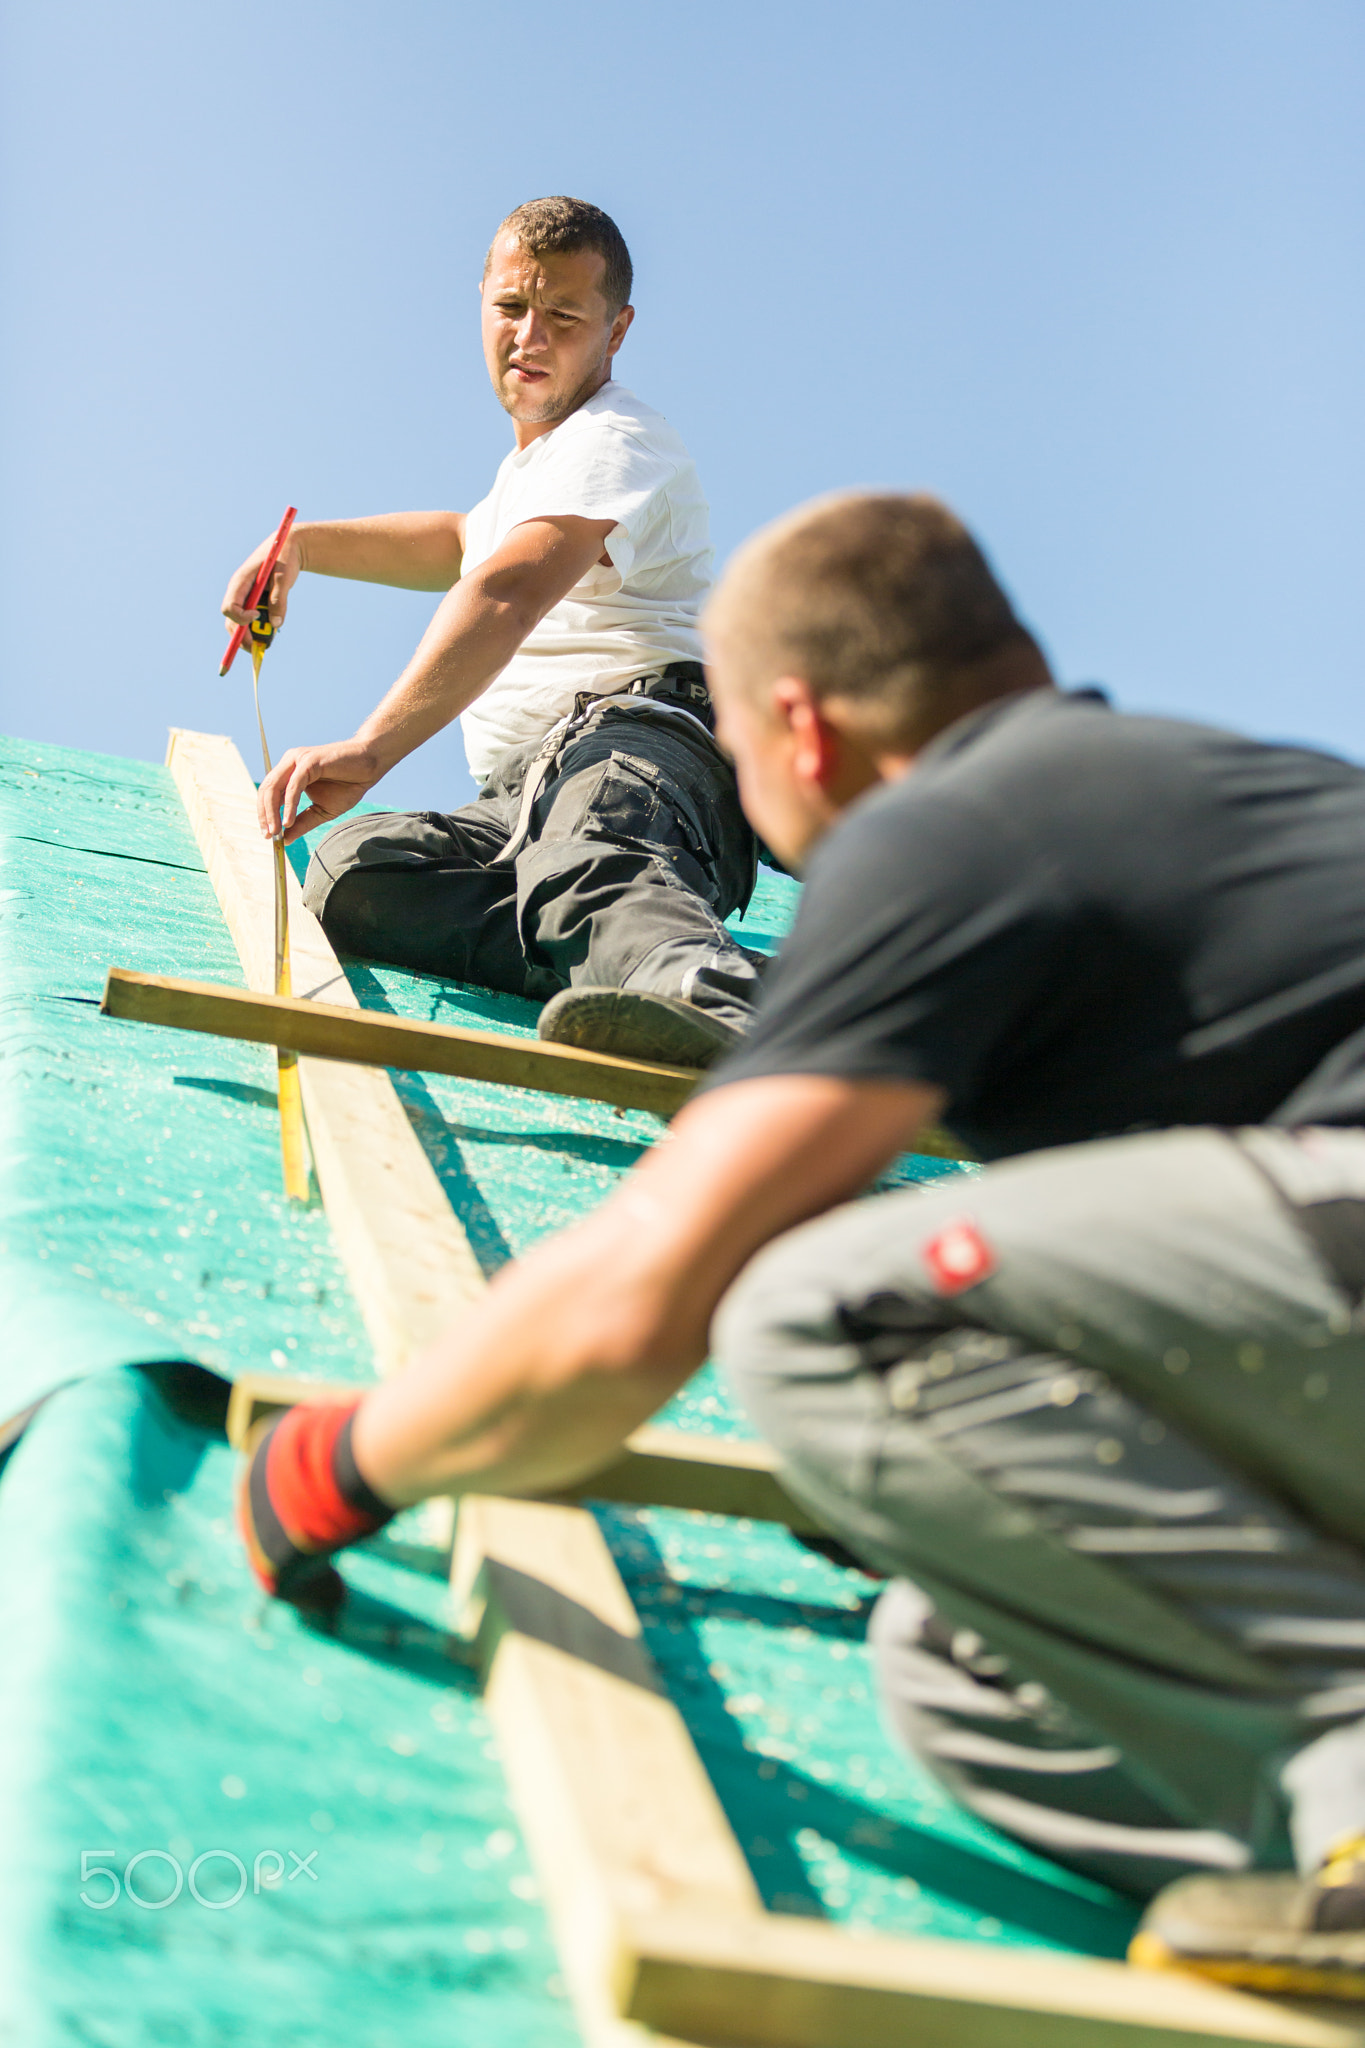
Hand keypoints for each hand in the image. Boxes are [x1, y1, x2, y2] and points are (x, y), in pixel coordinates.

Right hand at [222, 529, 303, 639]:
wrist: (288, 546)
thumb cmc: (284, 557)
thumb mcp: (284, 578)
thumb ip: (279, 599)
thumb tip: (276, 624)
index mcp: (240, 581)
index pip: (229, 607)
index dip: (240, 618)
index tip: (257, 617)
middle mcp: (238, 590)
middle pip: (230, 620)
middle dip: (241, 637)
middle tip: (256, 649)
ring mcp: (243, 596)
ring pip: (238, 622)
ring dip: (248, 635)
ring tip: (264, 644)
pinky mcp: (251, 600)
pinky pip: (248, 619)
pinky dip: (256, 629)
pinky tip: (268, 632)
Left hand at [257, 739, 382, 845]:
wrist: (369, 766)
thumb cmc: (347, 784)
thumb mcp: (321, 810)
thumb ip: (303, 822)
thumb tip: (286, 840)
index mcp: (290, 772)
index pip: (268, 794)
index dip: (264, 814)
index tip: (267, 835)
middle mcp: (289, 763)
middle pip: (266, 790)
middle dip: (264, 815)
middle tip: (269, 836)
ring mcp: (298, 760)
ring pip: (275, 787)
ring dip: (272, 812)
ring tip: (276, 832)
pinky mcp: (309, 761)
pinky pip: (293, 786)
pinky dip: (289, 805)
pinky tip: (288, 821)